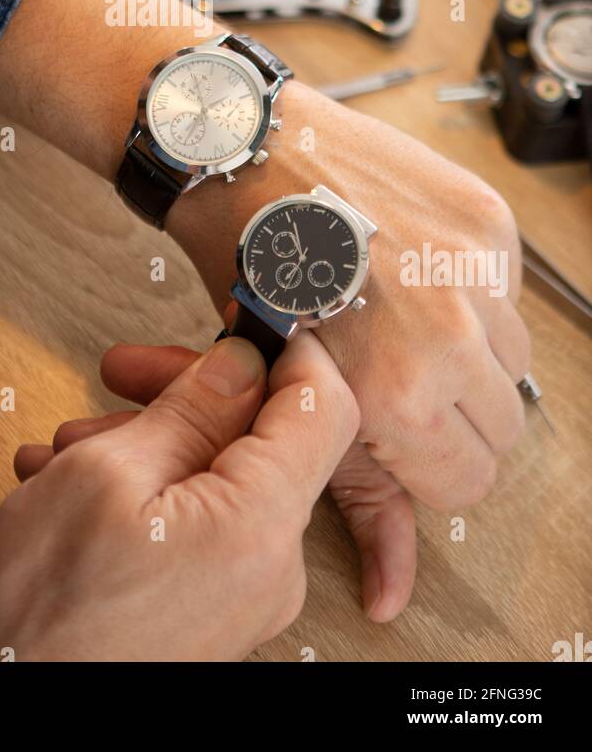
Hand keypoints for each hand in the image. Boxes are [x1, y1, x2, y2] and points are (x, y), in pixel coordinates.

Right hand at [19, 339, 417, 623]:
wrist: (7, 714)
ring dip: (149, 443)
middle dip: (188, 397)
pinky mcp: (213, 609)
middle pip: (263, 440)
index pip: (327, 406)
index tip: (244, 314)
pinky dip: (146, 490)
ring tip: (65, 449)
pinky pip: (200, 522)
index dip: (288, 347)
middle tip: (115, 377)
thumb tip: (244, 360)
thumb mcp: (106, 473)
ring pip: (218, 477)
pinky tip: (72, 485)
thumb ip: (191, 409)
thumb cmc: (44, 612)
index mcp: (261, 526)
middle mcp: (272, 567)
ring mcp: (243, 594)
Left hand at [169, 80, 530, 519]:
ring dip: (469, 353)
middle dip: (452, 414)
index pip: (469, 485)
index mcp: (401, 397)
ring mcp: (476, 274)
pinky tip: (409, 270)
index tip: (395, 435)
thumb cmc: (250, 275)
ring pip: (513, 360)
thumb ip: (356, 499)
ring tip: (400, 320)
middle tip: (398, 379)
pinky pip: (507, 289)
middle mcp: (453, 338)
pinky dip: (471, 289)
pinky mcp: (485, 222)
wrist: (247, 161)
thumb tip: (389, 597)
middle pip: (502, 428)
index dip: (425, 465)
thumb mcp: (291, 403)